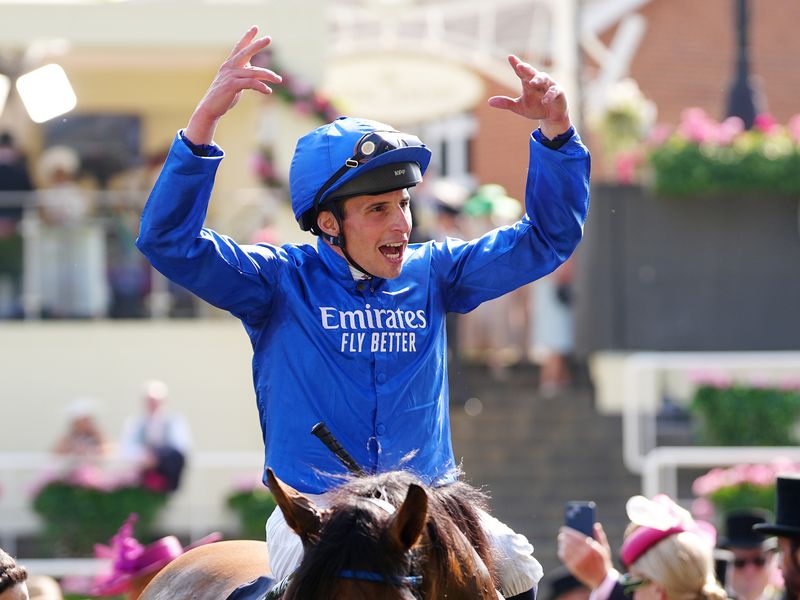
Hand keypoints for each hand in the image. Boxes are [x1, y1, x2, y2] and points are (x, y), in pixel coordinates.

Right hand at [185, 26, 282, 144]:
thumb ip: (244, 75)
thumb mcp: (235, 82)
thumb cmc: (224, 95)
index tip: (255, 28)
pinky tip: (268, 91)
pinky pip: (251, 83)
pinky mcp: (232, 85)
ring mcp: (230, 75)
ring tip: (279, 80)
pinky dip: (261, 86)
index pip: (239, 47)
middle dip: (257, 45)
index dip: (247, 37)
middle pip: (245, 53)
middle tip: (269, 38)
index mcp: (230, 65)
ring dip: (268, 75)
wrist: (211, 108)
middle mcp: (229, 67)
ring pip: (253, 72)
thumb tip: (256, 72)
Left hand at [488, 55, 570, 138]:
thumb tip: (489, 101)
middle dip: (527, 69)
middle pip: (532, 72)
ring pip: (544, 78)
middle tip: (520, 66)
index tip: (510, 57)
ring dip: (538, 79)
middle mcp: (538, 81)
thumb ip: (506, 103)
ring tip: (532, 83)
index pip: (521, 72)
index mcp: (527, 82)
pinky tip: (544, 101)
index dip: (516, 64)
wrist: (551, 117)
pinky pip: (554, 91)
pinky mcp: (559, 93)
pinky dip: (549, 95)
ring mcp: (549, 85)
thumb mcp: (519, 107)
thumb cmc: (536, 108)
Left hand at [557, 522, 614, 588]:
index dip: (569, 532)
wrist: (602, 580)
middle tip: (562, 534)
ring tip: (562, 540)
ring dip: (562, 543)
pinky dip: (562, 551)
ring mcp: (578, 562)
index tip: (564, 529)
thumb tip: (595, 525)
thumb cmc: (603, 562)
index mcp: (592, 548)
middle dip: (564, 537)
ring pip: (565, 549)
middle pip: (569, 542)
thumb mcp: (605, 549)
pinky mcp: (574, 568)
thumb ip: (600, 536)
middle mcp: (584, 555)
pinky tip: (563, 549)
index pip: (577, 537)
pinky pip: (564, 558)